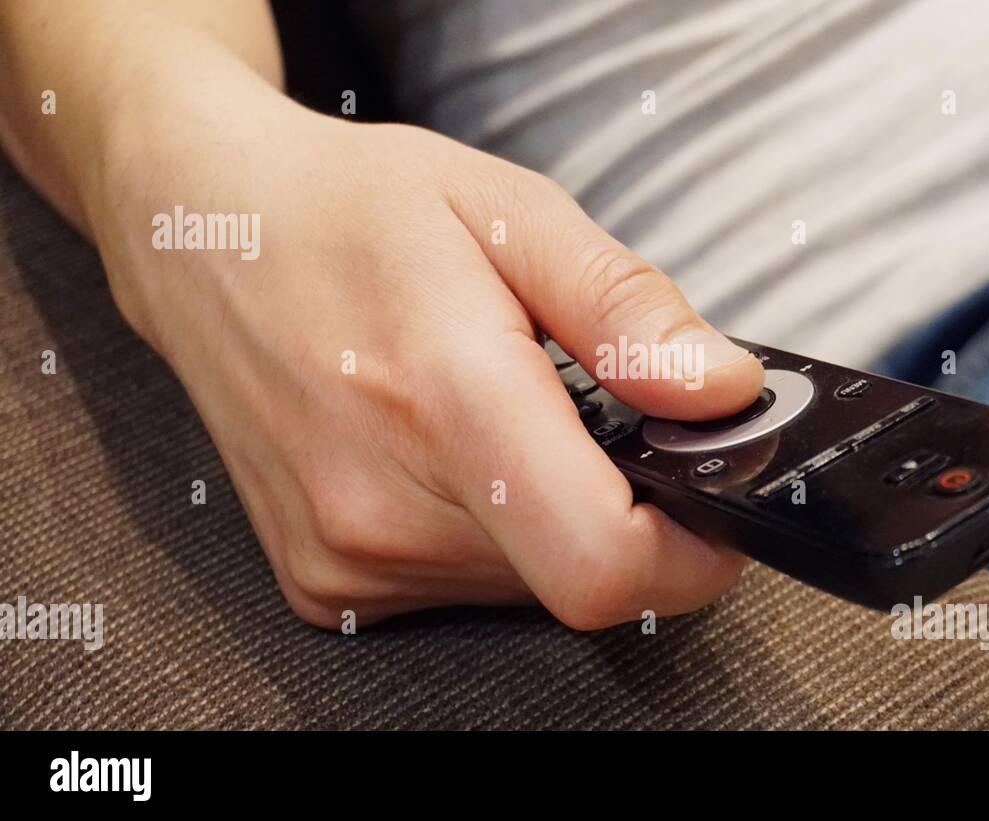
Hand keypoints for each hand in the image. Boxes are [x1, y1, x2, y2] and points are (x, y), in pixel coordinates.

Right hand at [87, 96, 764, 629]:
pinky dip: (494, 536)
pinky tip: (457, 457)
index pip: (604, 564)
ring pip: (527, 588)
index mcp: (443, 399)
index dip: (693, 554)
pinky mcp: (322, 583)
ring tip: (511, 420)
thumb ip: (626, 312)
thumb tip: (723, 393)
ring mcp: (342, 557)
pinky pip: (462, 588)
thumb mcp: (510, 213)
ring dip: (554, 522)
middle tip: (603, 422)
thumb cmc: (351, 210)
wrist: (205, 235)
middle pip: (578, 581)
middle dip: (628, 516)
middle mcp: (380, 506)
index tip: (717, 502)